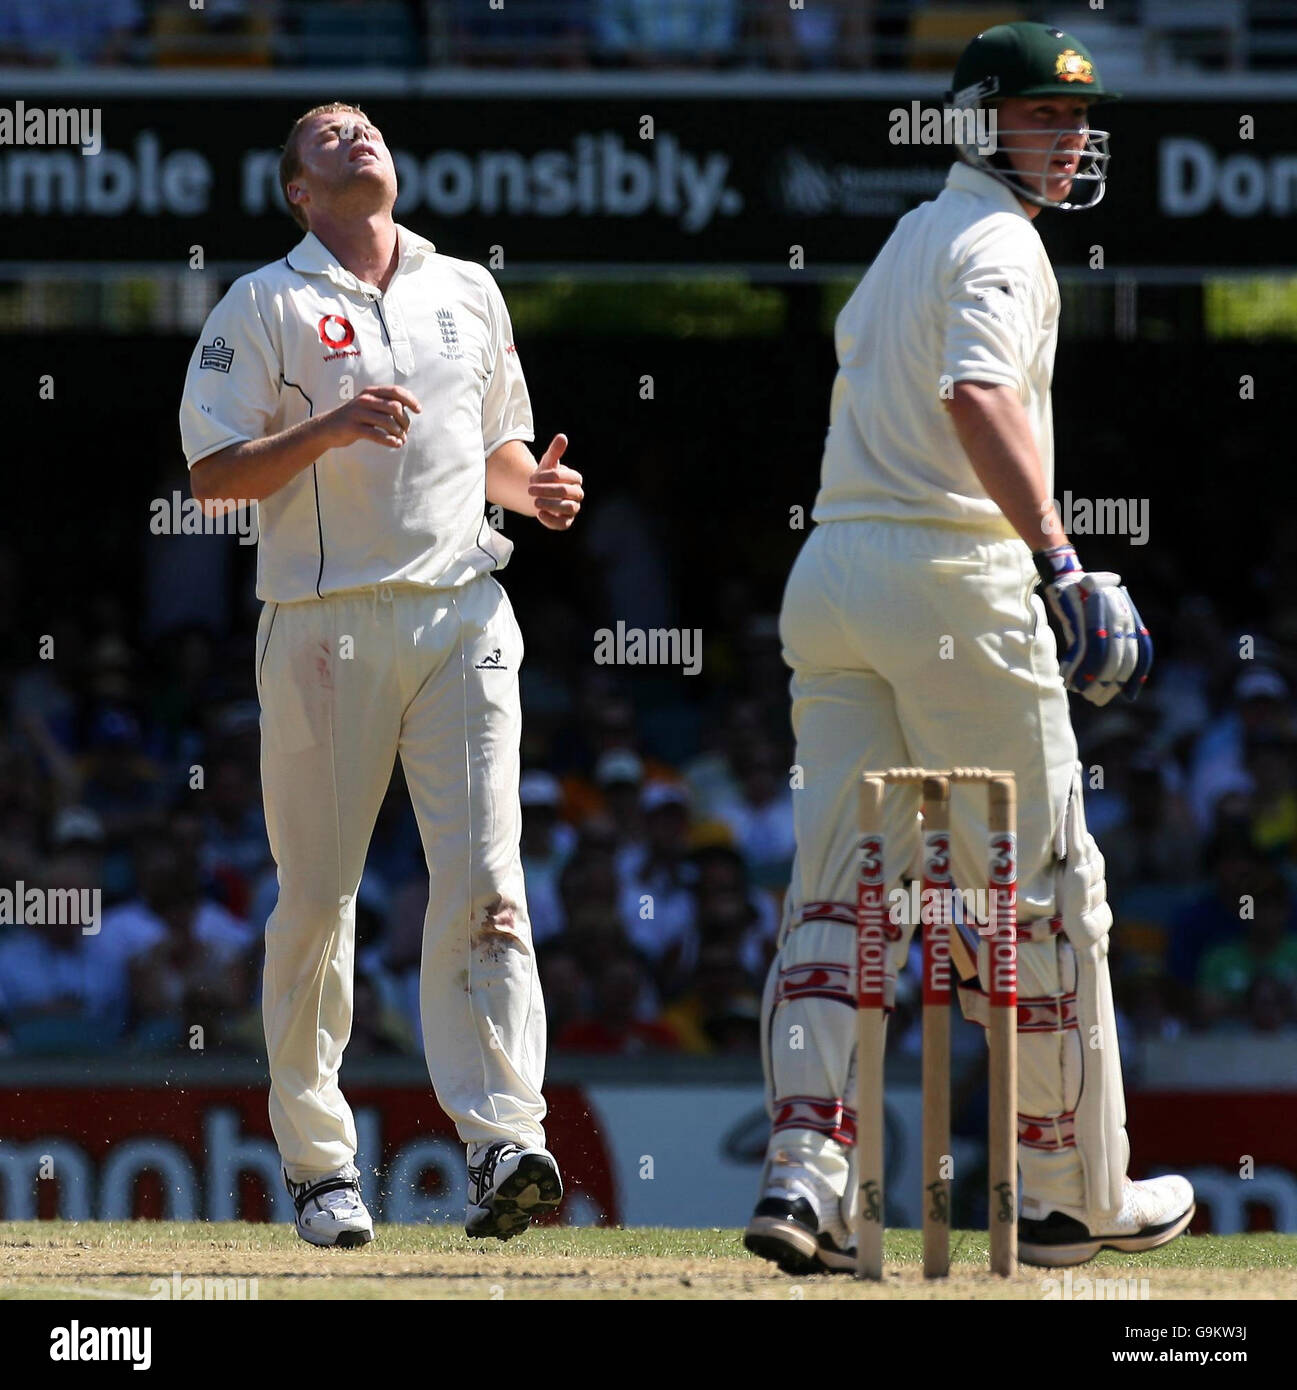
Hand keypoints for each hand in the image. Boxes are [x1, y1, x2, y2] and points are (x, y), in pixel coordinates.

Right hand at [322, 385, 421, 449]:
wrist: (327, 428)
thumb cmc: (355, 418)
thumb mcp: (369, 406)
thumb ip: (386, 404)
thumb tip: (409, 409)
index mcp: (371, 392)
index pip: (396, 391)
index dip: (410, 400)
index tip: (418, 410)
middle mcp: (365, 400)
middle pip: (395, 407)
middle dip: (405, 421)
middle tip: (405, 431)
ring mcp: (358, 413)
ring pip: (388, 422)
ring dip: (400, 433)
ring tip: (401, 440)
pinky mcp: (354, 428)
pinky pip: (377, 434)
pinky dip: (390, 441)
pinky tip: (396, 445)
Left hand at [529, 433, 582, 530]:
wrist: (540, 494)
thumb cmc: (546, 476)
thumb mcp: (548, 463)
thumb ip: (555, 451)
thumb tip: (562, 437)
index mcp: (575, 479)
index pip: (567, 476)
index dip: (549, 476)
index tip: (531, 477)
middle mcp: (577, 494)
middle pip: (566, 492)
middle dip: (547, 490)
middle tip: (529, 490)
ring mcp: (573, 509)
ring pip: (567, 508)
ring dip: (550, 505)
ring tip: (535, 502)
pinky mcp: (566, 521)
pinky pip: (563, 524)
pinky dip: (552, 520)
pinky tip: (539, 514)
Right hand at [1034, 545, 1152, 705]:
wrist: (1068, 578)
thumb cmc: (1086, 601)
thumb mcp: (1104, 618)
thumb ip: (1111, 638)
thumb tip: (1111, 671)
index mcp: (1128, 618)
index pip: (1141, 651)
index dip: (1136, 676)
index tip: (1128, 694)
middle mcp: (1119, 617)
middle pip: (1121, 660)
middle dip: (1110, 685)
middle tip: (1098, 700)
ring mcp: (1100, 617)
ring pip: (1102, 658)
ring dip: (1092, 681)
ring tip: (1083, 693)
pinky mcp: (1080, 618)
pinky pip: (1083, 650)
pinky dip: (1077, 668)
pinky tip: (1069, 679)